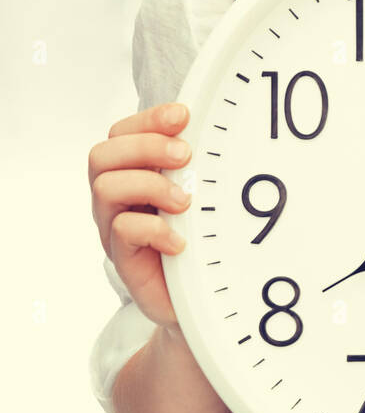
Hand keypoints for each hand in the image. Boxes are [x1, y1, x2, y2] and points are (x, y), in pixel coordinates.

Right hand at [88, 101, 192, 331]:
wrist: (202, 296)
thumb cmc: (200, 237)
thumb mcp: (200, 192)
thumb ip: (195, 164)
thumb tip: (214, 130)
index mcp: (133, 173)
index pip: (120, 132)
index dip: (147, 119)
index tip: (183, 116)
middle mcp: (117, 198)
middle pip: (102, 155)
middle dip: (145, 146)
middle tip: (184, 156)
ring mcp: (115, 229)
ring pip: (105, 188)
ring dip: (150, 186)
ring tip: (184, 203)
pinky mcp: (125, 259)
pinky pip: (122, 231)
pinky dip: (155, 230)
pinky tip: (181, 241)